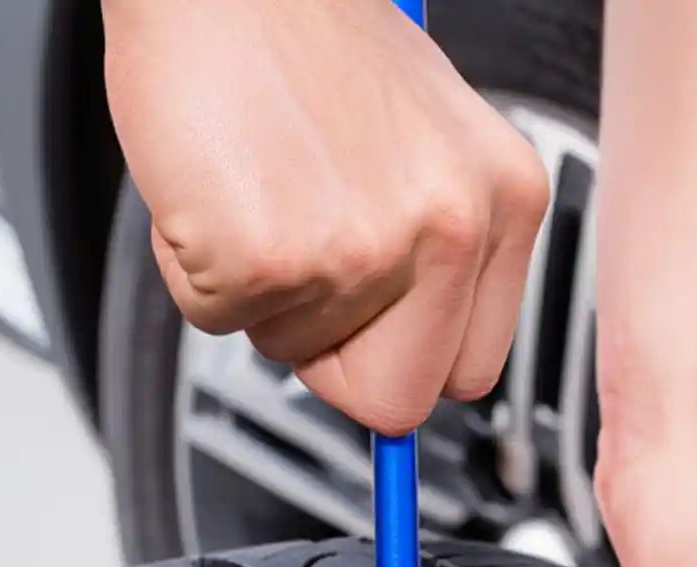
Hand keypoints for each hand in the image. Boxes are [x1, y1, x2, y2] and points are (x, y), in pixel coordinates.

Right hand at [102, 0, 548, 434]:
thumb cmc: (301, 35)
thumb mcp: (419, 140)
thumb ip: (429, 250)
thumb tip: (404, 345)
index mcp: (502, 198)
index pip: (469, 370)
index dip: (400, 359)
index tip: (368, 340)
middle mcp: (449, 225)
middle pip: (394, 400)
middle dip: (332, 356)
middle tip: (299, 269)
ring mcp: (362, 247)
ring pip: (291, 352)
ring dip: (257, 290)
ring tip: (255, 186)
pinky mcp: (266, 256)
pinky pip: (214, 319)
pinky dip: (194, 267)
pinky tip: (215, 185)